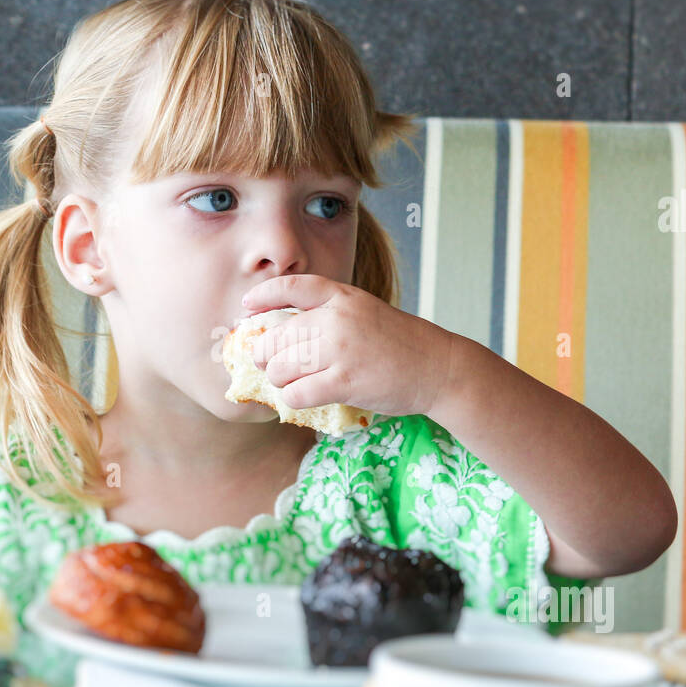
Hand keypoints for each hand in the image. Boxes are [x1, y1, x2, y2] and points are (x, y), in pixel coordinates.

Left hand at [239, 274, 455, 417]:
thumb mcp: (366, 312)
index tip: (247, 307)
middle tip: (271, 365)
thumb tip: (284, 335)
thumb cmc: (401, 344)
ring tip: (292, 383)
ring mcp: (340, 349)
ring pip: (281, 368)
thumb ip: (330, 315)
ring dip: (280, 380)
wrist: (439, 367)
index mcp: (343, 296)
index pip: (294, 287)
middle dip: (265, 355)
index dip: (264, 296)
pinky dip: (293, 399)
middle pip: (276, 337)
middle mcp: (338, 318)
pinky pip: (296, 393)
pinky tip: (303, 397)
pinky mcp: (344, 381)